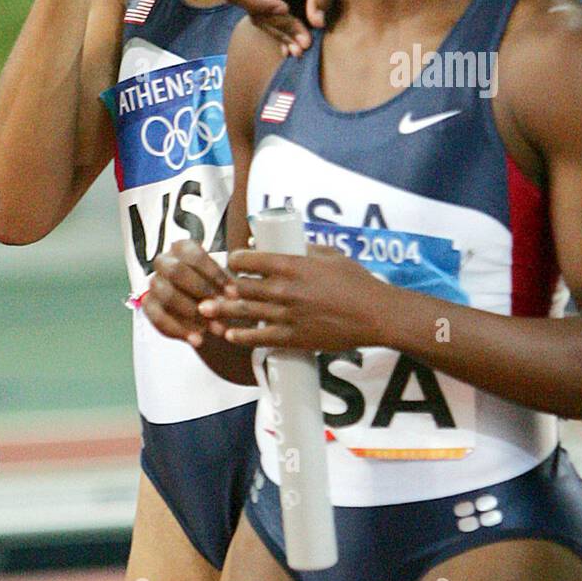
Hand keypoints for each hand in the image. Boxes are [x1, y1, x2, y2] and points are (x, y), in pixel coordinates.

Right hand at [142, 238, 231, 346]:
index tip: (233, 294)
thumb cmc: (222, 293)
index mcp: (183, 248)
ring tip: (214, 328)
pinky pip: (158, 318)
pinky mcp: (149, 306)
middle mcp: (164, 262)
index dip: (215, 275)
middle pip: (176, 272)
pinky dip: (179, 330)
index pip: (195, 256)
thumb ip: (229, 286)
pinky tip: (198, 340)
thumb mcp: (230, 285)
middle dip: (201, 291)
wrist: (212, 317)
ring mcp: (154, 283)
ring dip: (192, 313)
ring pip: (167, 295)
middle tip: (221, 308)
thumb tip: (233, 296)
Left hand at [197, 245, 387, 353]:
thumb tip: (283, 242)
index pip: (248, 260)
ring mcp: (287, 315)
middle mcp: (285, 290)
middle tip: (213, 287)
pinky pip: (260, 338)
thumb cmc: (356, 282)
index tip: (232, 262)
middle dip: (223, 287)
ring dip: (222, 311)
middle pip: (240, 287)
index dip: (235, 260)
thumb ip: (304, 247)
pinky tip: (230, 335)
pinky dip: (242, 336)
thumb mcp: (331, 254)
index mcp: (292, 265)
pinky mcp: (294, 338)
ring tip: (206, 310)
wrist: (375, 315)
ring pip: (244, 312)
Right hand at [224, 0, 347, 55]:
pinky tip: (295, 46)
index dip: (258, 5)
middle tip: (303, 43)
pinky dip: (282, 31)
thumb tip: (318, 23)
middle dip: (278, 26)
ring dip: (281, 34)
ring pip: (259, 18)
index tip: (286, 9)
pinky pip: (267, 18)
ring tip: (302, 47)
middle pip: (250, 8)